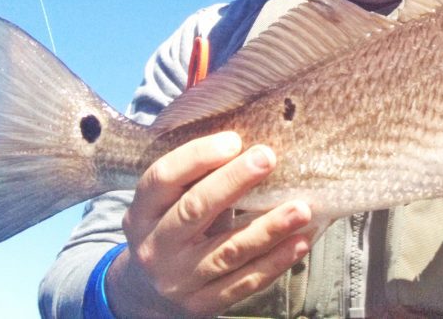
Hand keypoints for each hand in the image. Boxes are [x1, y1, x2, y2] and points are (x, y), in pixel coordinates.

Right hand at [105, 132, 312, 317]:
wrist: (148, 293)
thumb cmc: (171, 229)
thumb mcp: (167, 204)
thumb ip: (195, 178)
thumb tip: (250, 141)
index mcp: (141, 213)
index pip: (162, 179)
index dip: (196, 157)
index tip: (233, 140)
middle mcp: (155, 247)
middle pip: (195, 210)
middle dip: (233, 181)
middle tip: (268, 158)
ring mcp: (179, 280)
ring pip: (227, 251)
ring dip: (268, 228)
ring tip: (301, 208)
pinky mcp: (203, 304)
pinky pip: (244, 282)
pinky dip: (276, 262)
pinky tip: (300, 241)